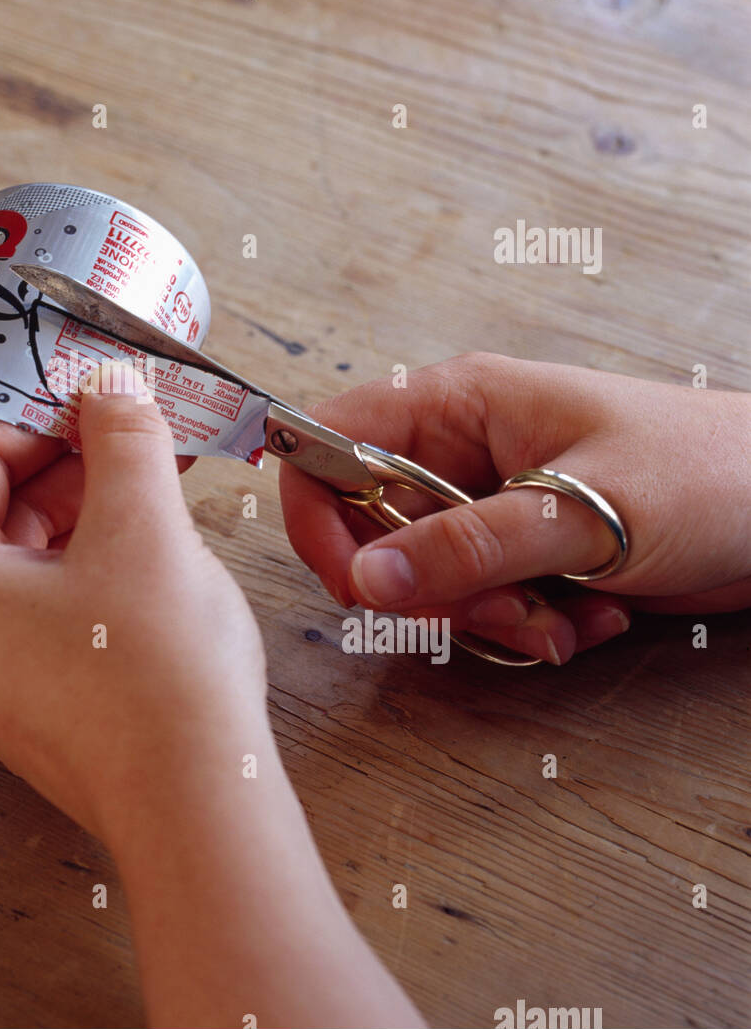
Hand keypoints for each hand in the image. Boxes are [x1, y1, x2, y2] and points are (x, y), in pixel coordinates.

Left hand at [0, 367, 423, 1025]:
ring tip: (158, 485)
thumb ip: (121, 437)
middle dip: (71, 464)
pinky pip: (43, 610)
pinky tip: (153, 551)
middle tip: (137, 436)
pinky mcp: (27, 705)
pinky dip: (90, 568)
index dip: (38, 417)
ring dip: (88, 512)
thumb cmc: (155, 673)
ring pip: (24, 560)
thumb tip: (110, 391)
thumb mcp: (141, 524)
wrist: (196, 802)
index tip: (97, 403)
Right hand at [280, 353, 750, 664]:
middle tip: (495, 612)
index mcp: (458, 403)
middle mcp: (460, 449)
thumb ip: (468, 547)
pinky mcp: (521, 548)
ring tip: (560, 616)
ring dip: (483, 617)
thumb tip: (366, 579)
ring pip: (424, 578)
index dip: (318, 513)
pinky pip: (476, 600)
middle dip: (426, 590)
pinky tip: (586, 617)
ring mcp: (489, 502)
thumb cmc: (710, 472)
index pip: (330, 441)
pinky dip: (520, 625)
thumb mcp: (584, 511)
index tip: (354, 583)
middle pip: (370, 527)